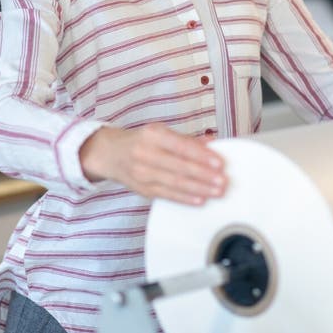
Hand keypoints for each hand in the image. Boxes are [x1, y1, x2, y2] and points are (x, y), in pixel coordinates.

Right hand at [79, 123, 226, 204]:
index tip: (218, 162)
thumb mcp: (160, 132)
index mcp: (153, 135)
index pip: (180, 146)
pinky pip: (167, 195)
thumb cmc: (140, 141)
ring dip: (199, 189)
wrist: (110, 154)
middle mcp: (146, 154)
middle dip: (204, 175)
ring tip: (216, 191)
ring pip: (174, 183)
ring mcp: (142, 174)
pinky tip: (199, 200)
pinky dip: (185, 198)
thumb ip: (186, 139)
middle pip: (179, 167)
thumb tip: (212, 143)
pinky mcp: (143, 190)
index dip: (200, 155)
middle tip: (222, 180)